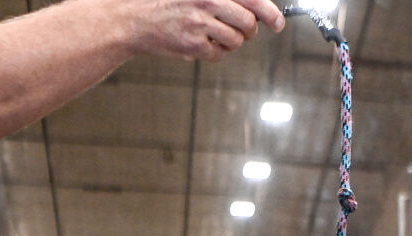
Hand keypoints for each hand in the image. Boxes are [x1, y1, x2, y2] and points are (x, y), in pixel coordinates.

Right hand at [128, 0, 285, 61]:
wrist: (133, 19)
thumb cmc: (166, 2)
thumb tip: (257, 6)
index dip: (270, 12)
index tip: (278, 22)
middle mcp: (206, 1)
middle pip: (248, 23)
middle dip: (249, 29)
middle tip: (244, 29)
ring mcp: (199, 24)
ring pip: (236, 40)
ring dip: (230, 39)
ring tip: (213, 32)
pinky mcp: (193, 45)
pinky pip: (219, 54)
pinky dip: (215, 51)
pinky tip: (201, 41)